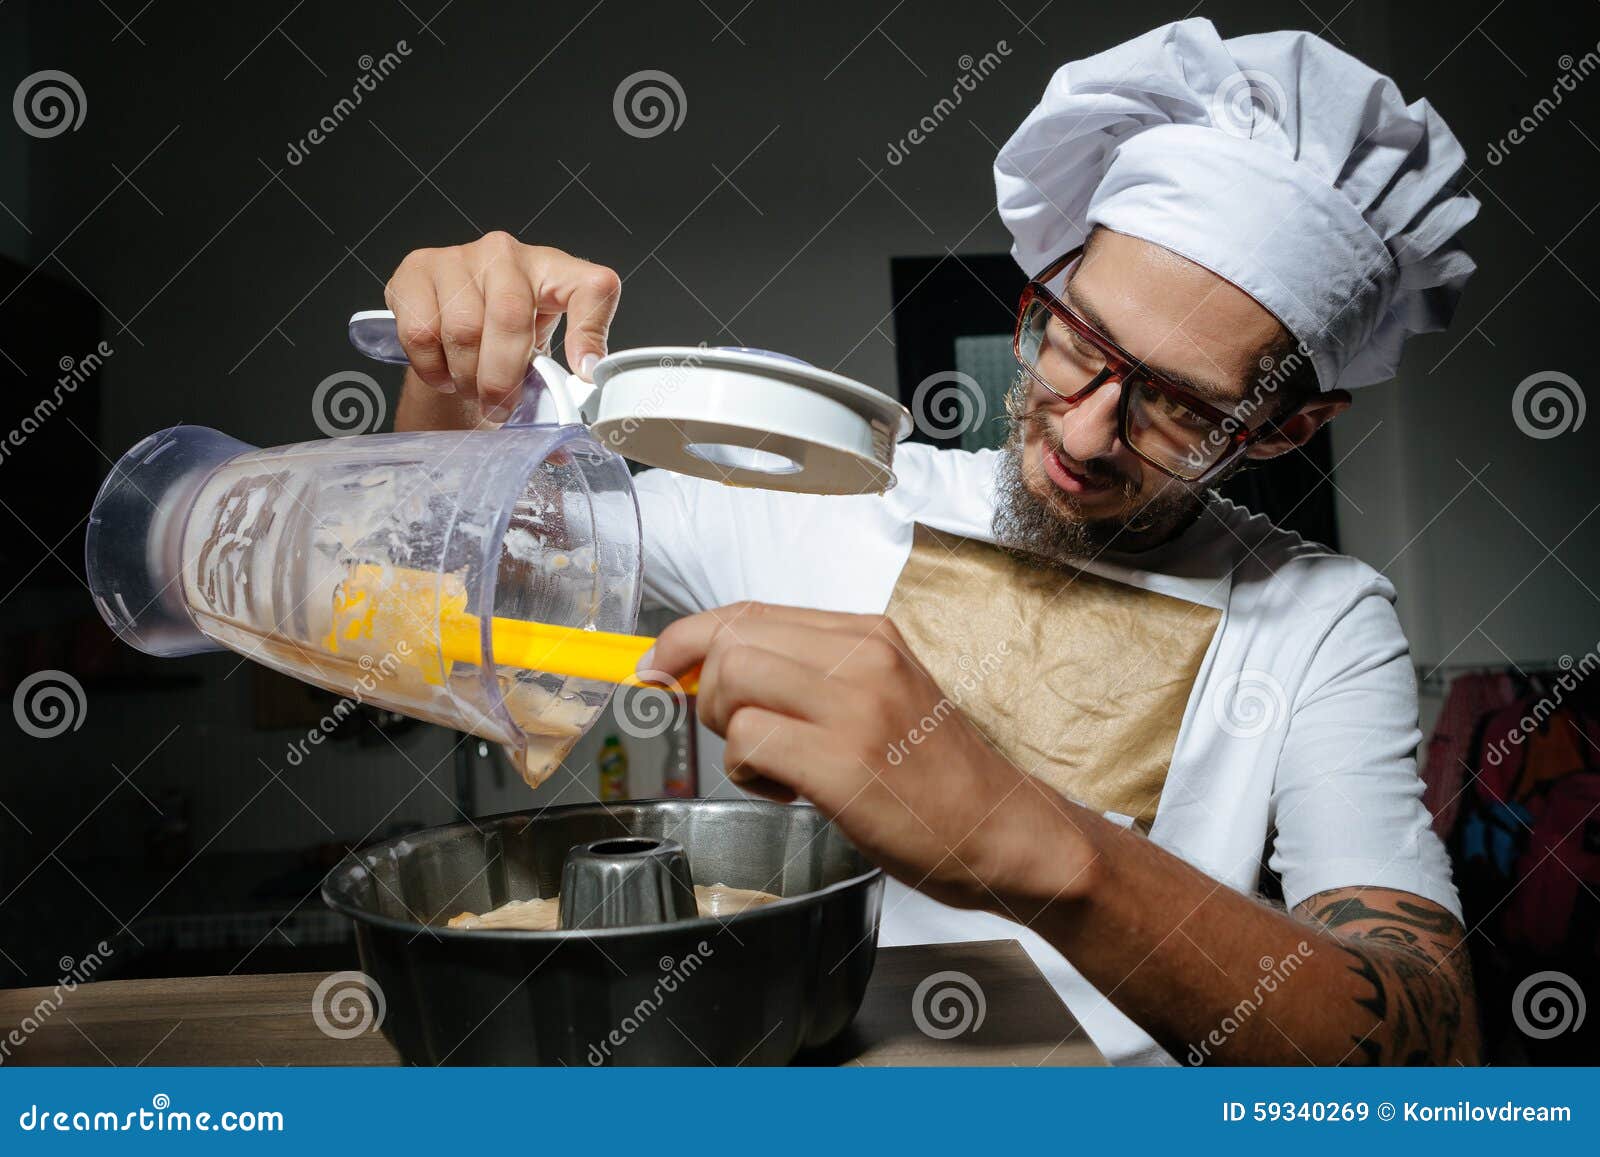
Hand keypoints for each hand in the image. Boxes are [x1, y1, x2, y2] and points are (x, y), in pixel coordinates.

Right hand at [385, 232, 620, 419]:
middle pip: (510, 317)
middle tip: (499, 408)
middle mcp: (506, 253)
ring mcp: (458, 257)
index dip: (590, 331)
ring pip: (462, 330)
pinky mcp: (416, 270)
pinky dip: (432, 367)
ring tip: (471, 386)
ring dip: (466, 376)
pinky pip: (421, 332)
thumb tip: (572, 421)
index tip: (584, 374)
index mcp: (553, 269)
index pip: (590, 286)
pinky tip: (444, 368)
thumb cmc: (503, 336)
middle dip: (504, 377)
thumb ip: (559, 377)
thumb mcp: (540, 349)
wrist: (450, 321)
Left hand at [646, 602, 1092, 914]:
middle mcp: (862, 657)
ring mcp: (855, 707)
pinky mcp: (845, 763)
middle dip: (705, 691)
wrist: (1003, 831)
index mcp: (867, 634)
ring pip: (732, 682)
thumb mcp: (881, 695)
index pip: (748, 611)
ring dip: (729, 732)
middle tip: (738, 736)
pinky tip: (790, 792)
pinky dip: (749, 774)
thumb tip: (713, 669)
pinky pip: (751, 744)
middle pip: (729, 640)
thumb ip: (809, 673)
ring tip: (773, 766)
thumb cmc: (935, 774)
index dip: (687, 638)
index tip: (658, 669)